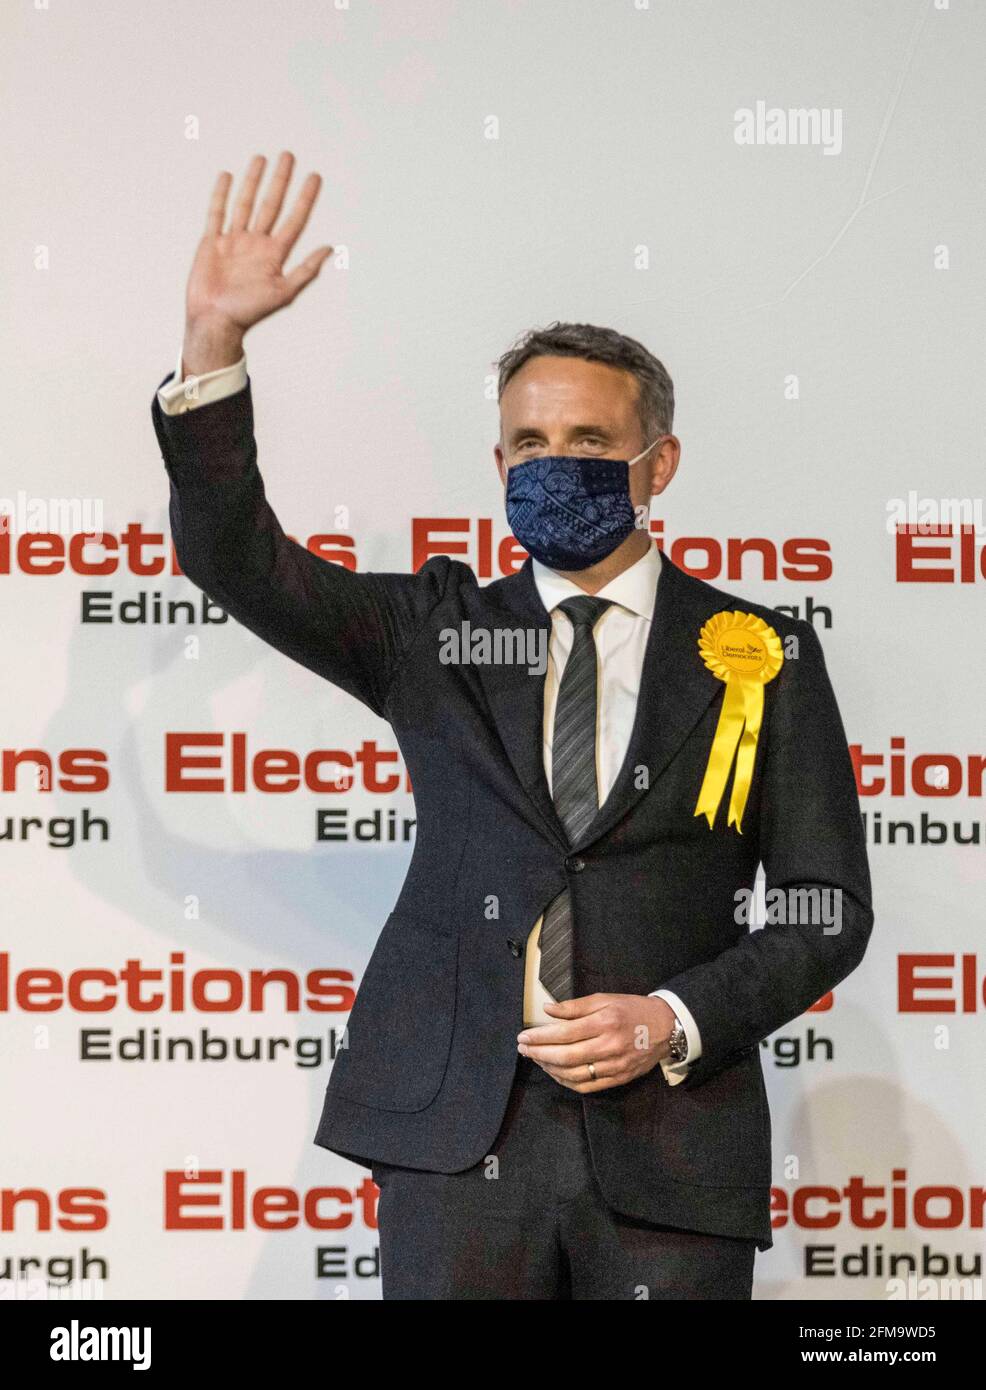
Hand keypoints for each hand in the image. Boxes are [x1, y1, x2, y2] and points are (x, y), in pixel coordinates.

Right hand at [181, 151, 334, 374]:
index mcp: (274, 255)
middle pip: (271, 204)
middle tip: (289, 156)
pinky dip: (221, 195)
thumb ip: (306, 270)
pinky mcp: (211, 243)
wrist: (215, 321)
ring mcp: (234, 241)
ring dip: (253, 181)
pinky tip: (227, 177)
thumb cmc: (249, 312)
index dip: (305, 198)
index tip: (314, 176)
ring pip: (245, 203)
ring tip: (261, 158)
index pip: (295, 219)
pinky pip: (217, 213)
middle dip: (280, 180)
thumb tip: (330, 249)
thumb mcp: (284, 292)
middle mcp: (256, 244)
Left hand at [517, 993, 675, 1093]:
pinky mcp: (619, 1079)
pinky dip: (567, 1082)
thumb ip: (575, 1006)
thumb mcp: (605, 999)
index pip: (564, 1033)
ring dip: (550, 1068)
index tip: (523, 1036)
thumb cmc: (632, 1009)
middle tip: (523, 1049)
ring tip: (537, 1059)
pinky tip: (556, 1072)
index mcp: (604, 1022)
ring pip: (574, 1074)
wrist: (666, 1027)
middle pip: (566, 1056)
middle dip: (539, 1053)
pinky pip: (587, 1086)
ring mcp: (614, 1066)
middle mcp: (609, 1046)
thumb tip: (548, 1010)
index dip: (540, 1036)